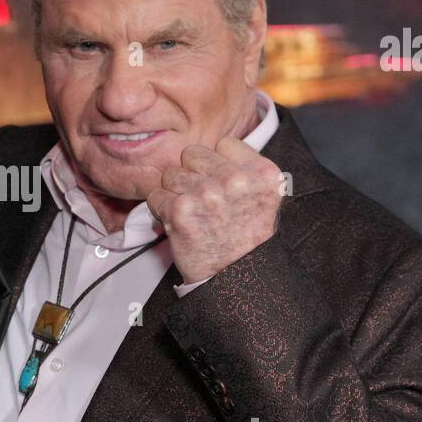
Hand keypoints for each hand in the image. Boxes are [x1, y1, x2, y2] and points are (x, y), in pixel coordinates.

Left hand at [146, 137, 283, 284]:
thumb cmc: (246, 236)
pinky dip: (161, 209)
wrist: (235, 278)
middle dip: (193, 175)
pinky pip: (156, 194)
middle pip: (192, 154)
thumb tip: (218, 145)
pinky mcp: (180, 211)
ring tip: (193, 213)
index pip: (224, 143)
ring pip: (171, 174)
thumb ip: (246, 166)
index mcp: (262, 173)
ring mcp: (206, 194)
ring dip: (176, 192)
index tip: (223, 184)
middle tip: (205, 201)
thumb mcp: (265, 195)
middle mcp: (235, 180)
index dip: (219, 163)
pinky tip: (180, 222)